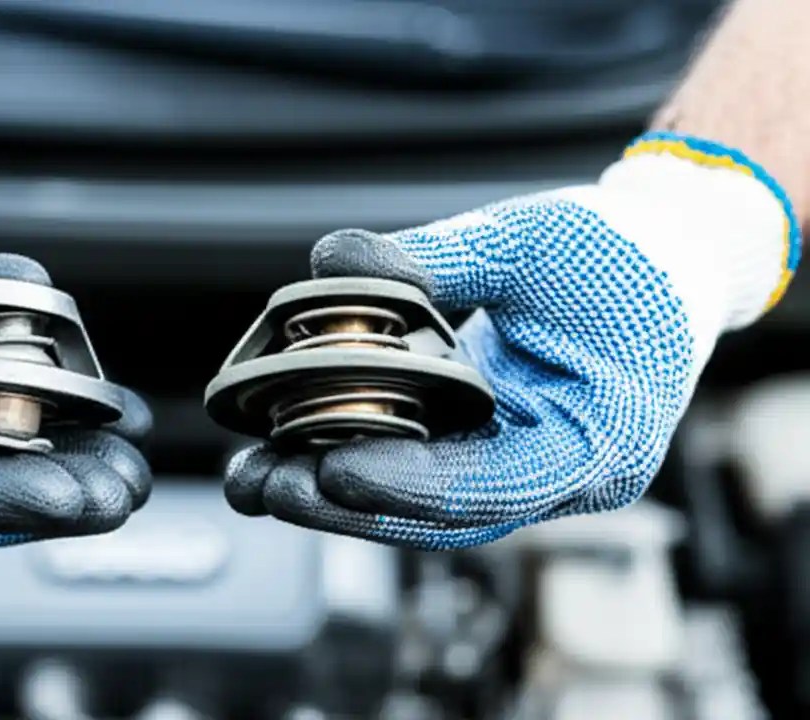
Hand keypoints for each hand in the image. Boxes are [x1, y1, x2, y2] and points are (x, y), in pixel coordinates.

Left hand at [224, 133, 797, 549]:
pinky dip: (357, 460)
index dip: (409, 485)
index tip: (330, 469)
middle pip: (442, 516)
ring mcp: (525, 470)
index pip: (497, 484)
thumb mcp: (530, 239)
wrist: (666, 262)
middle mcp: (563, 477)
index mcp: (602, 441)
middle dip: (347, 506)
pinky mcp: (492, 451)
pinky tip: (286, 450)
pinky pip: (418, 470)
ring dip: (335, 496)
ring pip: (419, 505)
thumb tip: (330, 261)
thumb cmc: (618, 253)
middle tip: (262, 486)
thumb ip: (435, 257)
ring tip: (250, 479)